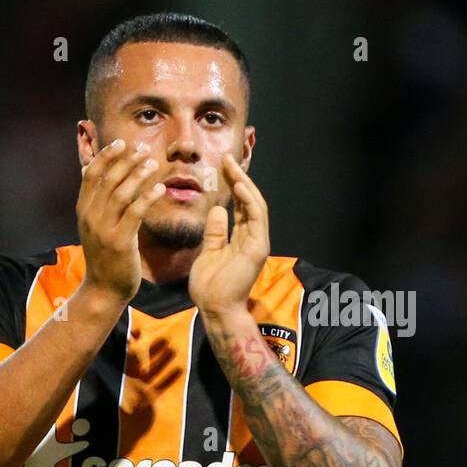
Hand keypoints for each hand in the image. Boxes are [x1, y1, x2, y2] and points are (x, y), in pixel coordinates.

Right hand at [77, 138, 162, 302]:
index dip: (105, 156)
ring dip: (138, 175)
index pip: (91, 174)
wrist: (104, 287)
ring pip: (121, 193)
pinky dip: (147, 198)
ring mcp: (104, 229)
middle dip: (126, 160)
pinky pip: (135, 213)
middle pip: (108, 180)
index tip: (121, 142)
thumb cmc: (104, 254)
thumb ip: (96, 200)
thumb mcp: (94, 224)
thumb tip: (92, 172)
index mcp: (83, 209)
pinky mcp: (120, 242)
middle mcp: (90, 216)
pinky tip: (159, 189)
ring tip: (153, 163)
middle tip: (143, 147)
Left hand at [189, 154, 269, 321]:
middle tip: (227, 158)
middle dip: (239, 178)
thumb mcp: (209, 251)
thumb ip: (215, 231)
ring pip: (255, 205)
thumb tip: (218, 209)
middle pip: (249, 201)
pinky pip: (256, 217)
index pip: (240, 205)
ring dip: (245, 184)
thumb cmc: (210, 286)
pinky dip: (249, 199)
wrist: (215, 309)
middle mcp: (253, 238)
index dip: (232, 185)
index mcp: (242, 239)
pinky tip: (238, 184)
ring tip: (232, 166)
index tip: (222, 167)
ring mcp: (257, 242)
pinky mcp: (257, 247)